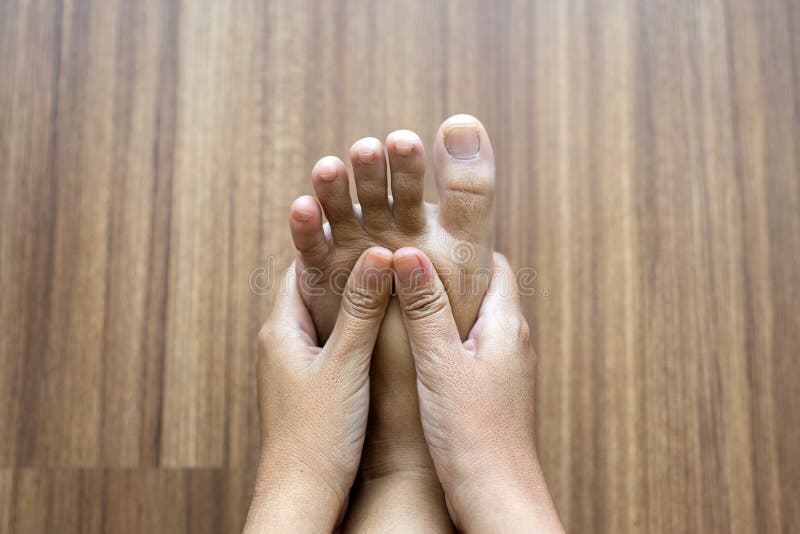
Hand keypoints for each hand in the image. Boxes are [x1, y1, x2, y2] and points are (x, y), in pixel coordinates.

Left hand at [244, 247, 392, 532]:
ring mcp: (296, 364)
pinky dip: (357, 324)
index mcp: (281, 328)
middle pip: (313, 285)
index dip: (329, 237)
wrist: (303, 496)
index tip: (361, 217)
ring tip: (389, 272)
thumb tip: (378, 253)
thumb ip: (361, 311)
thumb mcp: (345, 366)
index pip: (300, 264)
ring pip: (326, 313)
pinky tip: (386, 325)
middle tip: (382, 238)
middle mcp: (282, 341)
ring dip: (353, 293)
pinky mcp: (312, 385)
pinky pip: (334, 339)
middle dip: (345, 261)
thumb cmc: (318, 436)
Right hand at [393, 248, 563, 532]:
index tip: (424, 234)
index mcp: (505, 325)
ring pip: (471, 320)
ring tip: (399, 298)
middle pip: (481, 288)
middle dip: (445, 272)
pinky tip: (409, 348)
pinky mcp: (489, 393)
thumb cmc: (475, 436)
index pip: (493, 263)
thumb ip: (426, 309)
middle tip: (402, 261)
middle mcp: (510, 342)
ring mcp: (501, 369)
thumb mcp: (441, 365)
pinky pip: (465, 349)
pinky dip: (440, 338)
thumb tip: (409, 253)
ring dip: (440, 307)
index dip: (460, 244)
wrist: (497, 500)